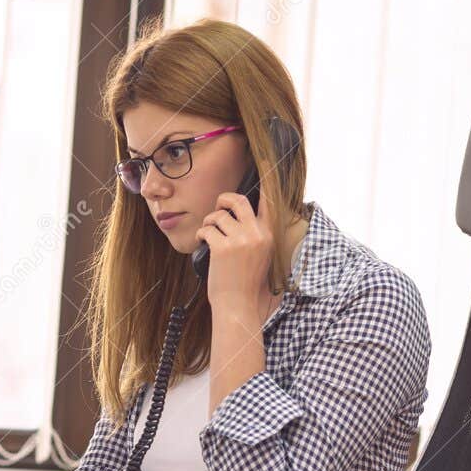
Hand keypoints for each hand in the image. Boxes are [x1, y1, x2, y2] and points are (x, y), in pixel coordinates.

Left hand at [198, 191, 275, 316]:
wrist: (238, 306)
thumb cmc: (247, 284)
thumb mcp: (262, 257)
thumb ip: (257, 235)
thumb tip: (242, 216)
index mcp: (268, 235)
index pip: (269, 202)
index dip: (265, 182)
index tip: (264, 165)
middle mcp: (256, 234)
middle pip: (238, 200)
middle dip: (224, 199)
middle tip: (218, 206)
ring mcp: (239, 240)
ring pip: (218, 216)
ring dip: (208, 223)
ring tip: (208, 234)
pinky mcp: (222, 247)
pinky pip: (206, 229)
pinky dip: (200, 234)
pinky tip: (201, 242)